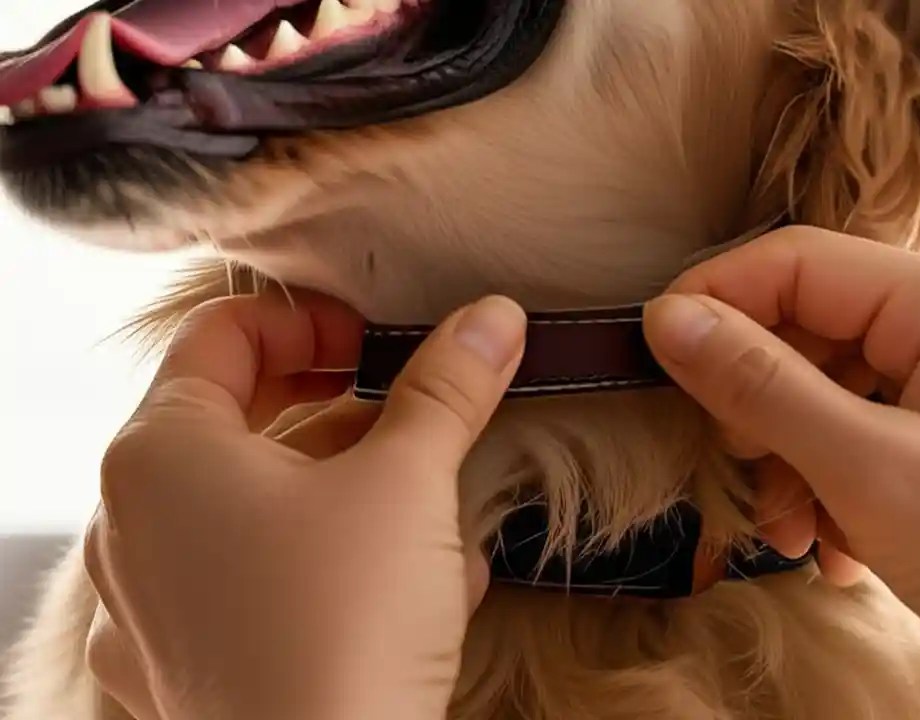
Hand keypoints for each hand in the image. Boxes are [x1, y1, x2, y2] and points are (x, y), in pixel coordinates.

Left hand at [83, 291, 527, 719]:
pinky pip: (250, 590)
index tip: (378, 345)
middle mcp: (131, 525)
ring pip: (244, 509)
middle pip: (229, 420)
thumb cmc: (343, 625)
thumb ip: (446, 388)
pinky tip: (412, 590)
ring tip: (424, 502)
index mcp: (160, 454)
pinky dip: (322, 570)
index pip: (219, 335)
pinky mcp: (184, 672)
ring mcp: (148, 607)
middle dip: (331, 406)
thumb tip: (492, 317)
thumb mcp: (409, 482)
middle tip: (402, 409)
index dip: (308, 321)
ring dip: (337, 489)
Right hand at [642, 226, 919, 719]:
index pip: (795, 261)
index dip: (712, 303)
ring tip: (805, 541)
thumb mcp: (878, 475)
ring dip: (801, 466)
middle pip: (814, 333)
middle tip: (748, 488)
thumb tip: (668, 319)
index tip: (649, 363)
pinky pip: (880, 437)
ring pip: (840, 395)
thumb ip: (765, 390)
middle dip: (763, 414)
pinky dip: (846, 490)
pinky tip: (848, 552)